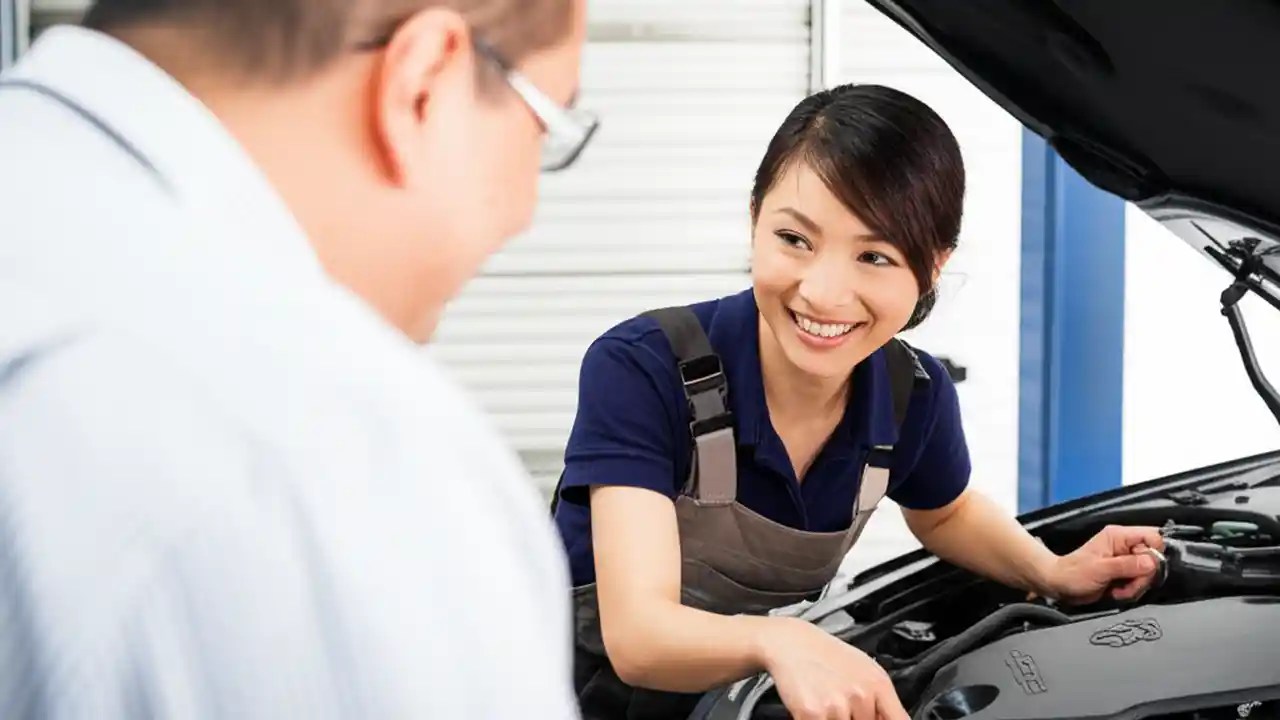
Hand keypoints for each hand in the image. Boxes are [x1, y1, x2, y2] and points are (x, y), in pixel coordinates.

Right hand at [756, 617, 908, 719]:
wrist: (792, 642)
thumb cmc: (827, 656)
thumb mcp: (864, 670)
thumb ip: (881, 699)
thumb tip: (889, 719)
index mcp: (878, 684)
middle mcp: (861, 695)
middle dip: (855, 719)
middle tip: (842, 704)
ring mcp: (836, 706)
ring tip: (828, 703)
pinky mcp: (812, 714)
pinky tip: (815, 708)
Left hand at [1046, 525, 1165, 604]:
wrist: (1060, 585)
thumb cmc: (1073, 573)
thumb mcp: (1100, 569)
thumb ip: (1127, 565)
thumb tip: (1152, 562)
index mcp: (1118, 536)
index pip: (1153, 537)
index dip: (1153, 554)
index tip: (1142, 569)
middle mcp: (1124, 545)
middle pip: (1153, 559)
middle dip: (1143, 576)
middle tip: (1127, 585)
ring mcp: (1125, 560)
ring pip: (1148, 573)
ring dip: (1136, 586)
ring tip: (1118, 590)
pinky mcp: (1124, 573)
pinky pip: (1139, 582)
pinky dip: (1131, 591)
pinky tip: (1117, 592)